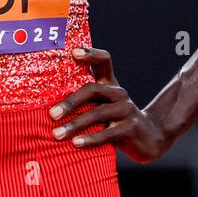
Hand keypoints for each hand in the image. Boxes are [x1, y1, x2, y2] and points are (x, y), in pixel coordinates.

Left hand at [50, 47, 171, 163]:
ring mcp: (127, 110)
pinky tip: (76, 143)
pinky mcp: (131, 128)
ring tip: (57, 134)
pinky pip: (107, 133)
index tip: (73, 53)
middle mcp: (119, 93)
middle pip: (93, 89)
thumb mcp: (102, 107)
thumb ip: (84, 103)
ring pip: (98, 113)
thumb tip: (47, 109)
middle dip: (70, 102)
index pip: (103, 60)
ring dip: (75, 124)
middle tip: (52, 114)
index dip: (90, 54)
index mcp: (110, 84)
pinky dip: (90, 138)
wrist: (149, 138)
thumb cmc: (115, 122)